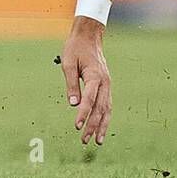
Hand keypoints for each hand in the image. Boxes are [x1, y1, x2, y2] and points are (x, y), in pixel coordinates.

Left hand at [59, 17, 111, 144]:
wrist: (88, 37)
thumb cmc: (75, 48)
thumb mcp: (68, 63)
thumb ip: (71, 84)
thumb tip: (73, 105)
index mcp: (95, 76)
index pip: (90, 99)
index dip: (83, 114)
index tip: (77, 126)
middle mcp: (105, 82)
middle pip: (100, 108)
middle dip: (93, 125)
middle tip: (85, 140)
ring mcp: (108, 85)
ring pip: (107, 109)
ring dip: (102, 125)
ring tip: (97, 141)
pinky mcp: (106, 86)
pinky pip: (107, 104)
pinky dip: (105, 117)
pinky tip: (101, 127)